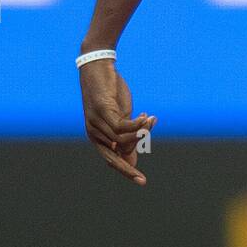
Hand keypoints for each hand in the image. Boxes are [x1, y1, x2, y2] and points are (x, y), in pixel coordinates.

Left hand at [79, 57, 155, 185]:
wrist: (98, 66)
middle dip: (127, 169)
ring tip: (152, 120)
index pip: (111, 159)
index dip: (125, 170)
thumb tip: (132, 158)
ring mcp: (96, 122)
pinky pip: (121, 126)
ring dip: (140, 133)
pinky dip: (136, 125)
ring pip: (121, 139)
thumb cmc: (110, 91)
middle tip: (142, 180)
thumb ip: (126, 134)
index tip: (141, 180)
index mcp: (97, 136)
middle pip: (114, 156)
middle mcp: (94, 132)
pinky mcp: (102, 110)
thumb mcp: (121, 115)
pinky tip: (146, 118)